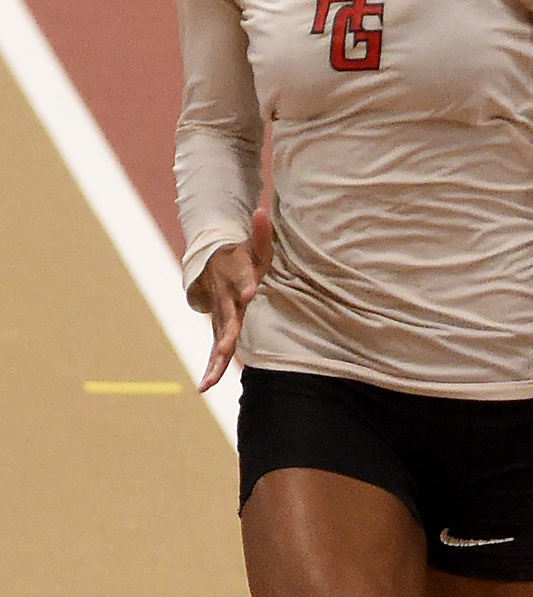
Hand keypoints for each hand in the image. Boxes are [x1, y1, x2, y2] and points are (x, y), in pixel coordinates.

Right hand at [189, 207, 272, 390]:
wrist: (212, 266)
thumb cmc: (241, 258)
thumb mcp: (254, 246)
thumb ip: (260, 232)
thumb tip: (263, 210)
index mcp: (236, 277)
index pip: (241, 279)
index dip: (244, 283)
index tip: (250, 290)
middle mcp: (225, 299)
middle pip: (226, 317)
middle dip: (227, 332)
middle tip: (227, 347)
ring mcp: (220, 316)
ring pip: (218, 339)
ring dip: (216, 359)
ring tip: (210, 380)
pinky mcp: (219, 329)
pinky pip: (215, 351)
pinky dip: (211, 368)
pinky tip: (205, 386)